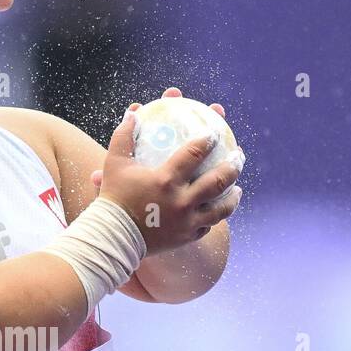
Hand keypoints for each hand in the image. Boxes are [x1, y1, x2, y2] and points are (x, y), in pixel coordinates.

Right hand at [95, 88, 242, 251]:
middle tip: (238, 155)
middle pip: (218, 181)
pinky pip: (207, 226)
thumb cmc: (113, 198)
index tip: (214, 132)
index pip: (194, 154)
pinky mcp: (186, 237)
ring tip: (238, 189)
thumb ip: (124, 137)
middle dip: (233, 165)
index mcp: (165, 180)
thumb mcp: (114, 164)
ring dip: (233, 197)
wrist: (112, 238)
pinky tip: (217, 210)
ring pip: (220, 209)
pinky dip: (214, 217)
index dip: (207, 140)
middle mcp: (181, 201)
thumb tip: (132, 112)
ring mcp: (186, 222)